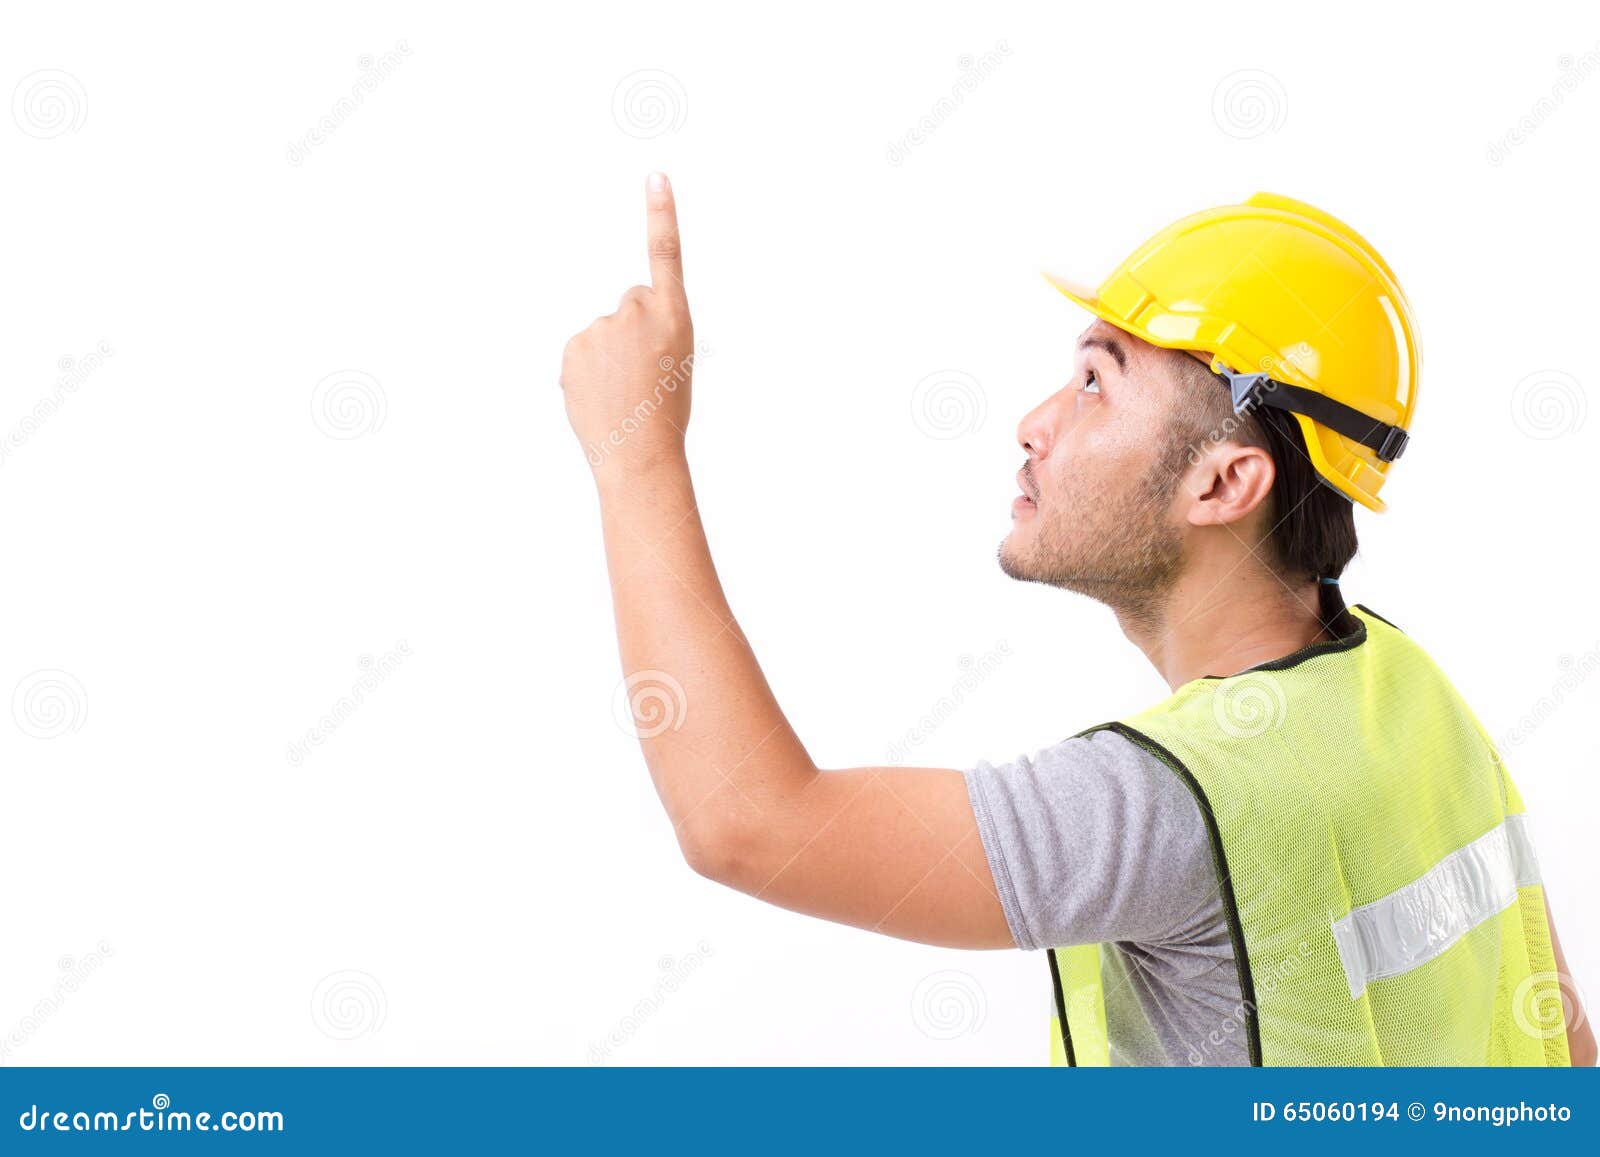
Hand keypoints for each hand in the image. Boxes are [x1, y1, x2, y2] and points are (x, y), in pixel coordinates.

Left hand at [562, 172, 695, 476]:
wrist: (639, 455)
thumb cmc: (665, 415)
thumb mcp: (675, 362)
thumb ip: (649, 331)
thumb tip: (610, 327)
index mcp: (674, 316)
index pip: (665, 254)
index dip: (661, 213)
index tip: (656, 176)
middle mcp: (636, 312)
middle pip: (630, 305)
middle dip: (632, 331)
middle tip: (643, 373)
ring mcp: (601, 328)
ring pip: (604, 332)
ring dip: (609, 356)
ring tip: (622, 391)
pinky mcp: (573, 347)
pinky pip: (581, 351)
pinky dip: (588, 371)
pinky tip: (602, 395)